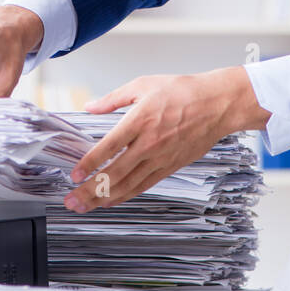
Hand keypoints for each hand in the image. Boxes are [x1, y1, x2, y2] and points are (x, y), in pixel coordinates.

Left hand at [63, 66, 270, 212]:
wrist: (217, 104)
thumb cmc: (183, 91)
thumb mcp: (143, 85)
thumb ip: (113, 98)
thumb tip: (90, 106)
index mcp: (139, 120)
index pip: (108, 147)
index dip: (89, 163)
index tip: (74, 175)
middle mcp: (149, 143)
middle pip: (114, 173)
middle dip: (90, 190)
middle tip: (72, 201)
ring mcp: (161, 158)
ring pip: (128, 184)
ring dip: (104, 198)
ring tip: (86, 206)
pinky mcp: (171, 166)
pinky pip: (145, 185)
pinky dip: (126, 195)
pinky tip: (112, 200)